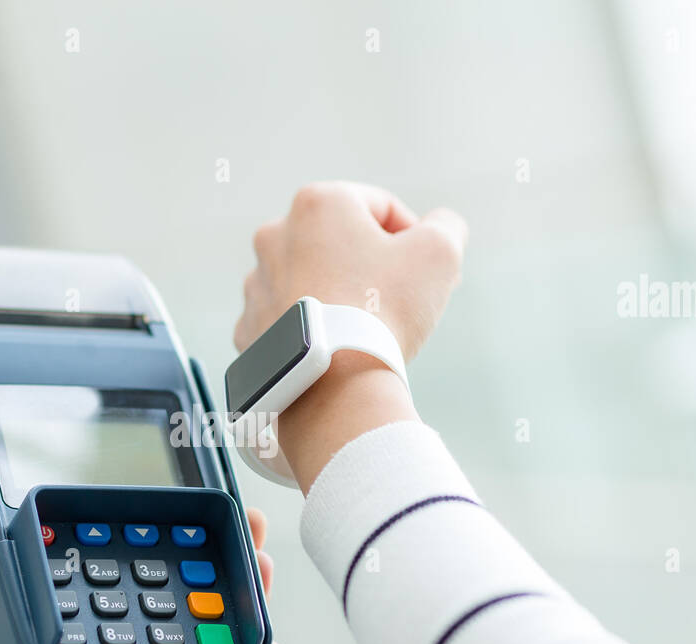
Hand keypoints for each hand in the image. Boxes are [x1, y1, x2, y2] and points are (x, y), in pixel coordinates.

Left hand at [235, 181, 466, 360]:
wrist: (336, 387)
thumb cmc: (386, 311)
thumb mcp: (439, 252)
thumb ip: (446, 224)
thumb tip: (439, 224)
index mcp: (317, 204)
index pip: (379, 206)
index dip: (413, 235)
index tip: (424, 271)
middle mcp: (274, 236)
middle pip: (340, 243)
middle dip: (372, 264)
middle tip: (400, 299)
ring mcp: (256, 285)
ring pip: (311, 280)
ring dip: (339, 294)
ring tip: (366, 328)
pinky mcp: (249, 329)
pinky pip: (289, 320)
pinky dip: (312, 328)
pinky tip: (336, 348)